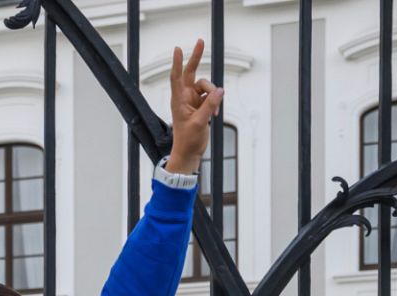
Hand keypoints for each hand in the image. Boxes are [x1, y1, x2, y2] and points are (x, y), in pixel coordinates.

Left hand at [164, 40, 223, 175]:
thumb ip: (209, 106)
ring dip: (214, 95)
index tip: (178, 49)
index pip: (177, 77)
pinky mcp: (201, 105)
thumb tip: (220, 91)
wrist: (189, 152)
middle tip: (201, 41)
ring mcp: (193, 101)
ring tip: (213, 113)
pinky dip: (216, 103)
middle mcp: (184, 98)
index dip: (178, 63)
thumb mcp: (199, 123)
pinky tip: (214, 115)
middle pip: (191, 73)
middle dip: (196, 57)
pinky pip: (212, 96)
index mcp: (178, 101)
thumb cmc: (188, 140)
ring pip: (207, 86)